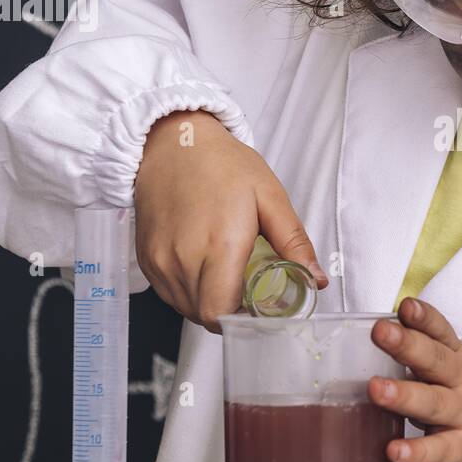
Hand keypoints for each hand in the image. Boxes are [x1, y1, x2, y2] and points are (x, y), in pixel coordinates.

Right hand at [134, 110, 327, 332]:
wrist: (173, 141)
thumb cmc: (222, 164)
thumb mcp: (270, 197)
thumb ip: (294, 243)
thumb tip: (316, 280)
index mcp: (218, 245)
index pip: (221, 313)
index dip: (242, 319)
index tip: (259, 308)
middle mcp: (182, 258)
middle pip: (204, 315)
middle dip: (230, 312)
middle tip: (248, 291)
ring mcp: (159, 260)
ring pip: (184, 308)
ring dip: (208, 302)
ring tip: (226, 274)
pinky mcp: (145, 258)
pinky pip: (168, 293)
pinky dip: (188, 291)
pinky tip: (203, 267)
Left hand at [368, 298, 461, 461]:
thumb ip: (429, 358)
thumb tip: (378, 349)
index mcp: (460, 358)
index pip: (441, 332)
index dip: (423, 318)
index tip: (405, 306)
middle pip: (434, 360)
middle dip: (406, 345)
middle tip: (381, 333)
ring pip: (432, 403)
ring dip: (404, 395)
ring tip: (377, 389)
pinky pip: (439, 450)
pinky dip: (417, 452)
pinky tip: (395, 451)